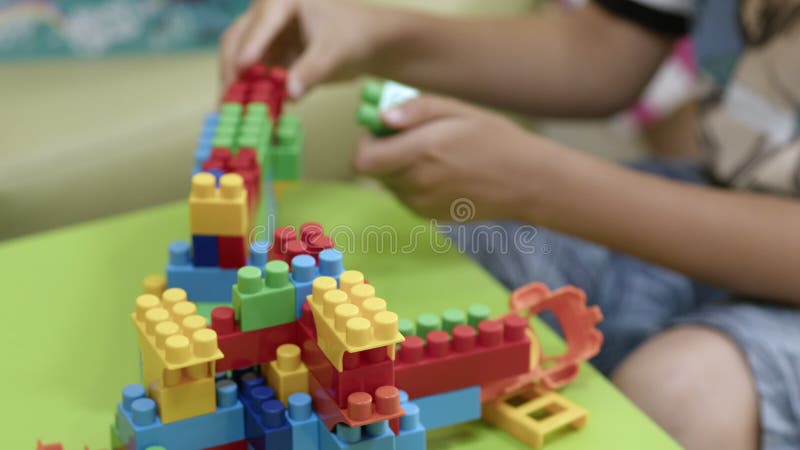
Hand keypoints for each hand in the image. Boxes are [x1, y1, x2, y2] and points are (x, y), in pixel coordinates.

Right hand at [220, 0, 390, 97]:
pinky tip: (246, 113)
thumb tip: (289, 94)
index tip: (244, 67)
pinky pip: (253, 75)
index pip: (264, 22)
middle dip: (232, 69)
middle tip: (228, 98)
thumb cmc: (354, 37)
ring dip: (235, 85)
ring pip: (239, 59)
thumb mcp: (334, 53)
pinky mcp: (269, 57)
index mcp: (284, 0)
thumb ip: (312, 71)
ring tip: (231, 110)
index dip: (252, 44)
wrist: (368, 44)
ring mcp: (265, 36)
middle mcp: (267, 14)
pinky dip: (249, 93)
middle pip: (238, 40)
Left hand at [355, 95, 558, 220]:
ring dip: (397, 167)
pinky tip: (441, 172)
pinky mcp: (428, 215)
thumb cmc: (495, 139)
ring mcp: (422, 204)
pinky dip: (412, 182)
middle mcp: (418, 183)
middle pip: (374, 170)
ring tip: (433, 154)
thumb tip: (381, 117)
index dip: (367, 141)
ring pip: (388, 183)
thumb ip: (416, 110)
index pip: (365, 159)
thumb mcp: (458, 110)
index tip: (384, 129)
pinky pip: (405, 196)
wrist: (527, 182)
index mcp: (423, 152)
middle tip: (411, 137)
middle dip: (383, 151)